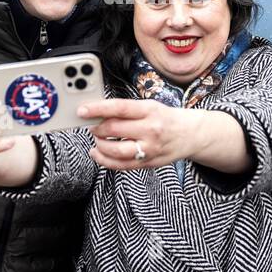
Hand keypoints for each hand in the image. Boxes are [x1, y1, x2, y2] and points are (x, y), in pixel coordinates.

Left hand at [82, 98, 202, 170]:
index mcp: (149, 110)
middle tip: (91, 125)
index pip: (119, 108)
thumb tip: (98, 113)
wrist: (190, 134)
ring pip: (115, 151)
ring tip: (97, 140)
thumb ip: (126, 110)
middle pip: (114, 130)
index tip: (82, 111)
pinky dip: (105, 160)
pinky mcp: (148, 163)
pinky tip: (98, 154)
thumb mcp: (149, 106)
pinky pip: (121, 165)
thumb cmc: (165, 118)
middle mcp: (150, 130)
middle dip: (96, 128)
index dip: (97, 109)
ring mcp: (150, 148)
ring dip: (99, 145)